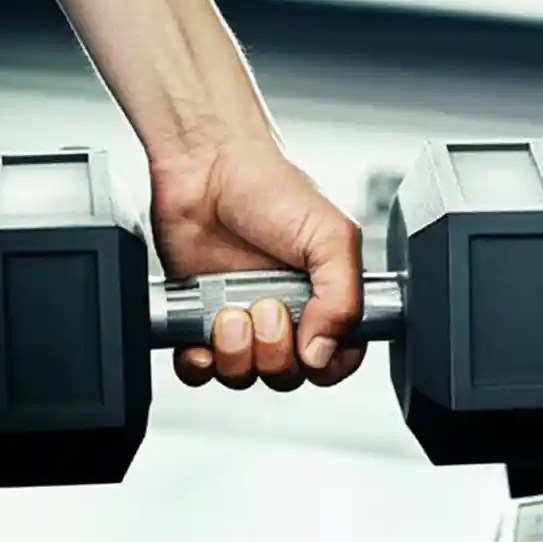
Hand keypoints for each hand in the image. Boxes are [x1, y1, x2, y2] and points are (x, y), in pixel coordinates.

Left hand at [150, 138, 365, 390]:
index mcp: (326, 299)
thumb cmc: (272, 187)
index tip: (311, 342)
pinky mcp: (199, 319)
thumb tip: (325, 352)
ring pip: (245, 376)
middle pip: (289, 376)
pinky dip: (199, 365)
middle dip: (275, 352)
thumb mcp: (332, 236)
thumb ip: (343, 299)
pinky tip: (201, 339)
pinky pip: (200, 370)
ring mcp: (242, 320)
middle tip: (266, 306)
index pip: (339, 360)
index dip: (326, 365)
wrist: (205, 165)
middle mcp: (287, 316)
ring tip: (230, 311)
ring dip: (236, 353)